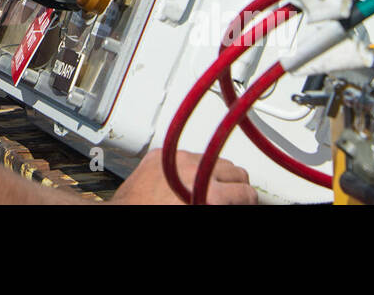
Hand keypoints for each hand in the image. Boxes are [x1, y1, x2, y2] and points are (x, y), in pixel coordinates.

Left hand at [114, 149, 257, 204]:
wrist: (125, 216)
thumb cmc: (159, 218)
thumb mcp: (203, 210)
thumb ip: (224, 204)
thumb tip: (238, 200)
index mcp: (209, 193)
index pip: (246, 191)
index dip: (248, 200)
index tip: (246, 202)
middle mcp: (194, 169)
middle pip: (234, 169)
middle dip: (235, 184)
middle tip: (232, 196)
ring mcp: (175, 158)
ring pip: (211, 156)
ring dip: (214, 171)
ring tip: (209, 186)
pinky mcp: (158, 155)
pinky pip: (185, 154)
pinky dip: (189, 165)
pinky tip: (186, 179)